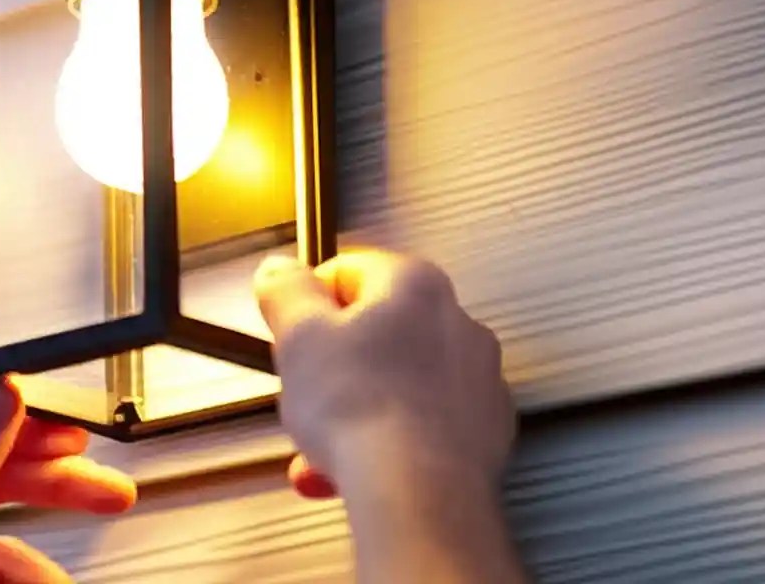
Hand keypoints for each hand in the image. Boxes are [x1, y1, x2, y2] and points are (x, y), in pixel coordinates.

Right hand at [254, 250, 514, 497]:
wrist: (417, 493)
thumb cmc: (361, 409)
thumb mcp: (298, 335)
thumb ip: (285, 291)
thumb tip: (279, 270)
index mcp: (414, 285)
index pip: (348, 272)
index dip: (307, 306)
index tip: (291, 335)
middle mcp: (457, 323)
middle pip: (375, 333)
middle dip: (330, 369)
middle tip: (304, 396)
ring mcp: (479, 380)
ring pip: (398, 385)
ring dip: (353, 412)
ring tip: (319, 452)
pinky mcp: (485, 432)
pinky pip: (423, 425)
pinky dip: (389, 442)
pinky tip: (356, 470)